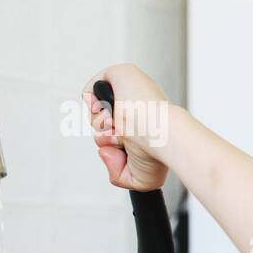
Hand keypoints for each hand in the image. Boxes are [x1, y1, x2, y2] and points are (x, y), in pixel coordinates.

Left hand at [81, 63, 174, 191]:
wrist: (160, 135)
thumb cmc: (158, 153)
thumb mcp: (138, 178)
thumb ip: (117, 172)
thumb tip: (105, 151)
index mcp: (145, 122)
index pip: (118, 129)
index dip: (112, 140)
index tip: (121, 147)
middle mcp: (136, 105)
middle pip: (102, 121)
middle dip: (105, 135)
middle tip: (121, 138)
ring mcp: (129, 89)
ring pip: (95, 110)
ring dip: (101, 125)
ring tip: (119, 127)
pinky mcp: (121, 74)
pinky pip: (92, 87)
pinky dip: (92, 104)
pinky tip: (109, 112)